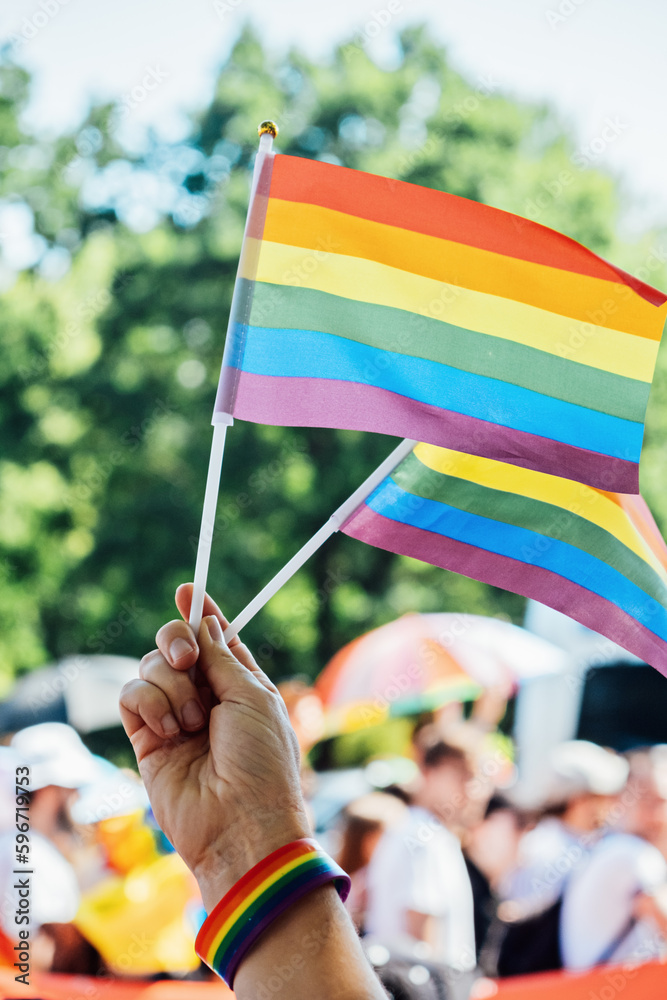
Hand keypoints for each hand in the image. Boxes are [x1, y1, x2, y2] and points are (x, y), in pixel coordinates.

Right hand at [119, 584, 311, 909]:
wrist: (239, 824)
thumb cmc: (261, 761)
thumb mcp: (252, 696)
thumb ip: (221, 657)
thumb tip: (203, 623)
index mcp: (240, 684)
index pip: (216, 638)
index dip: (201, 614)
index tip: (187, 589)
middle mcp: (205, 697)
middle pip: (175, 644)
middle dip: (176, 640)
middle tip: (187, 659)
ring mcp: (173, 717)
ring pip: (150, 667)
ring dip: (170, 685)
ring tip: (191, 722)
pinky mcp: (145, 739)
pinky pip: (131, 696)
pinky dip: (148, 703)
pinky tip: (169, 731)